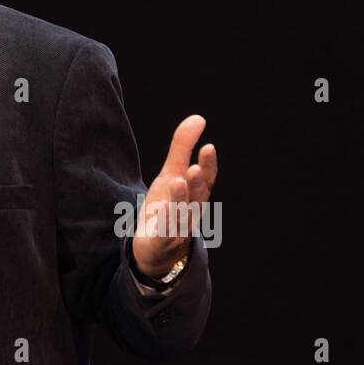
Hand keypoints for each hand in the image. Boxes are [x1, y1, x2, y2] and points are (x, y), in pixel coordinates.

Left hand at [132, 115, 217, 276]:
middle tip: (194, 167)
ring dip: (181, 199)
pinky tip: (161, 208)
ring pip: (181, 215)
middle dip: (197, 183)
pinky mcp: (160, 241)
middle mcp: (190, 211)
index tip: (209, 147)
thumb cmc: (167, 205)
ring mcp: (176, 228)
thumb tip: (199, 118)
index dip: (208, 165)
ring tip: (178, 181)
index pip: (206, 179)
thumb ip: (182, 147)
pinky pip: (163, 232)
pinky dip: (164, 222)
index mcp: (195, 195)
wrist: (154, 246)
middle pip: (197, 197)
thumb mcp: (171, 172)